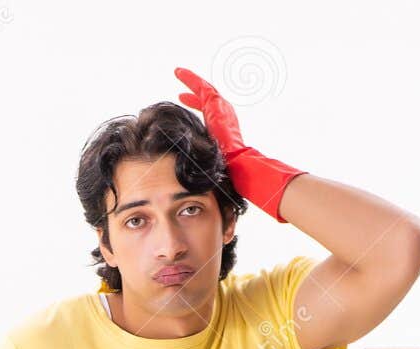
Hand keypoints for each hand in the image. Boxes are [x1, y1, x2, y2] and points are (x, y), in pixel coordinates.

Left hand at [173, 64, 306, 222]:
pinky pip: (203, 88)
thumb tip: (206, 203)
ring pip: (205, 92)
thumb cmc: (231, 177)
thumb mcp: (215, 173)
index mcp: (222, 134)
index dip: (198, 114)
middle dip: (195, 95)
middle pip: (207, 103)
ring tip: (178, 74)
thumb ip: (210, 176)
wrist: (241, 167)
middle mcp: (223, 120)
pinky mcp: (218, 107)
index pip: (208, 121)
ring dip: (191, 83)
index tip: (184, 112)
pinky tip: (178, 73)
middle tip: (181, 91)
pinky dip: (191, 79)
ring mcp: (222, 112)